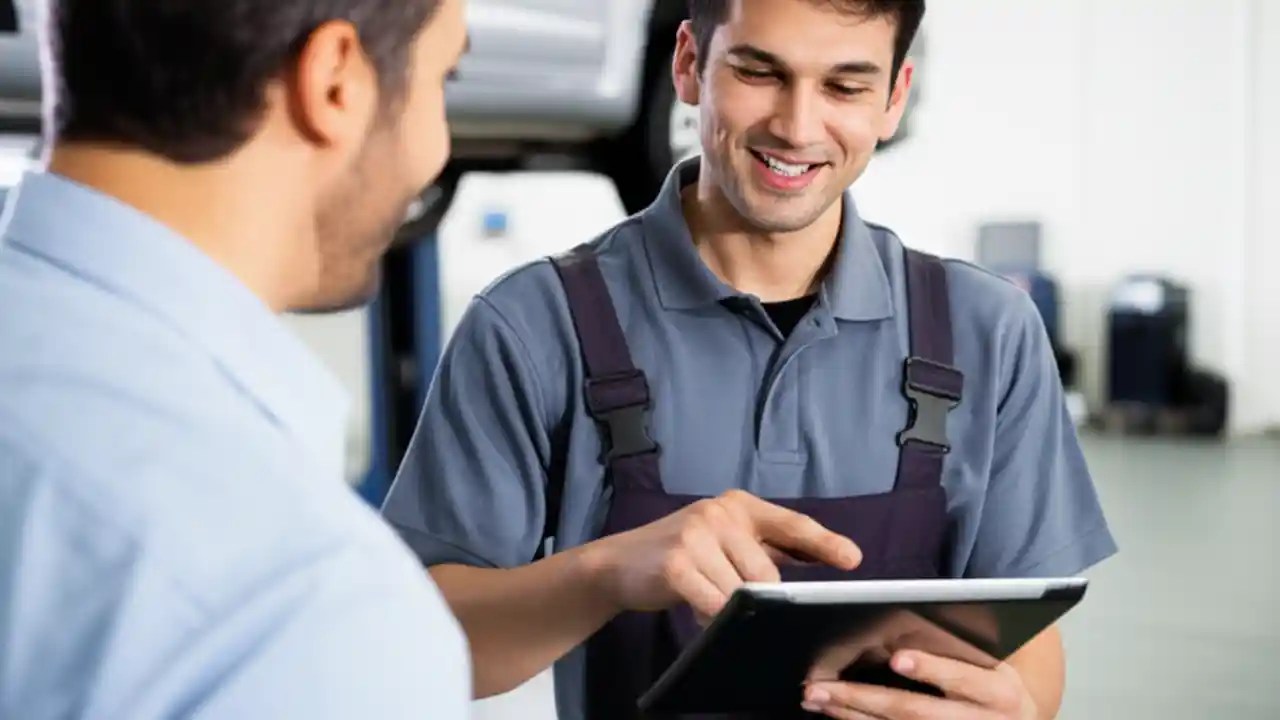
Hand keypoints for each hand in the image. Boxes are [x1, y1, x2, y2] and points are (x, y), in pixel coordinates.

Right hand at [589, 490, 860, 619]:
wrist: (619, 563)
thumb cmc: (682, 555)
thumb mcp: (726, 540)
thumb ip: (767, 547)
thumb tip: (818, 562)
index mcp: (738, 505)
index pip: (792, 524)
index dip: (825, 542)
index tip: (853, 559)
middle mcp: (720, 512)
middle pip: (769, 573)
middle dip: (759, 597)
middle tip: (729, 594)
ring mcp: (696, 535)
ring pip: (743, 591)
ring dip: (730, 607)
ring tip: (705, 597)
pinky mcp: (677, 564)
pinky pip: (715, 604)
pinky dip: (711, 615)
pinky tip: (697, 607)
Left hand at [801, 650, 1039, 719]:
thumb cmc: (996, 683)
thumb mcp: (995, 663)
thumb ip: (961, 648)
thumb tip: (908, 618)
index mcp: (1000, 692)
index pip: (963, 679)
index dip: (931, 669)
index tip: (897, 658)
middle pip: (917, 714)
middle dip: (866, 700)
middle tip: (824, 686)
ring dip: (852, 716)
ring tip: (816, 698)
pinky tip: (834, 715)